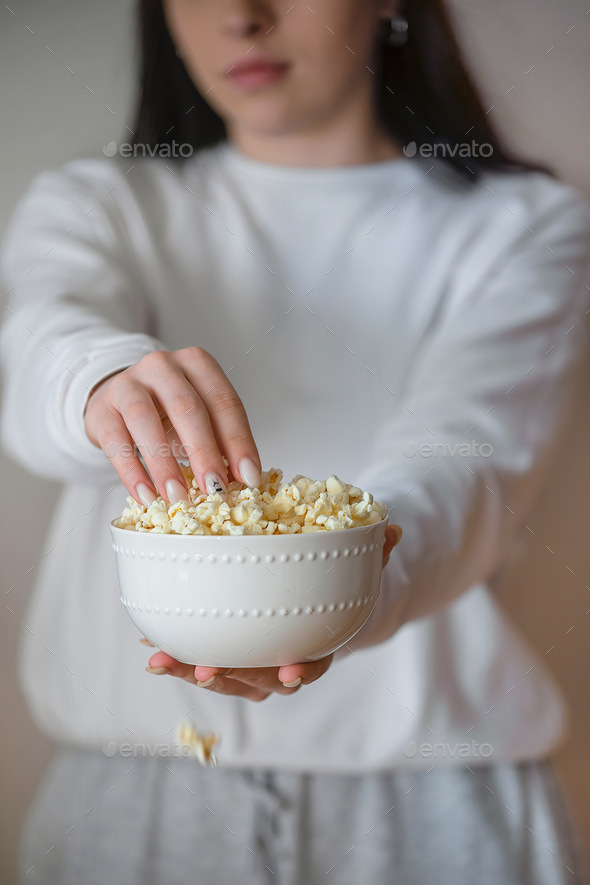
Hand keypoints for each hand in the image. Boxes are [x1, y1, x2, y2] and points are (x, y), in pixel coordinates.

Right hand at [84, 347, 261, 503]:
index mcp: (197, 364)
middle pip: (187, 408)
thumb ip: (220, 441)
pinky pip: (114, 441)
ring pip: (145, 420)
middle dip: (204, 453)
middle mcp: (162, 366)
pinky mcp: (101, 409)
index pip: (224, 402)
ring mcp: (127, 383)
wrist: (117, 401)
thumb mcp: (199, 419)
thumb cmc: (167, 412)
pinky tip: (145, 495)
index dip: (238, 441)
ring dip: (164, 464)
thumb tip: (244, 479)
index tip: (248, 476)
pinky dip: (131, 472)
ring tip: (178, 497)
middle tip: (215, 489)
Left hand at [142, 525, 401, 699]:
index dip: (300, 670)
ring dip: (191, 671)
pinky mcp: (230, 656)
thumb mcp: (359, 569)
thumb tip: (391, 528)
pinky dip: (179, 655)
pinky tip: (152, 642)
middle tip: (205, 669)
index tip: (286, 671)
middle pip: (257, 682)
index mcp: (317, 646)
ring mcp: (254, 666)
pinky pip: (204, 660)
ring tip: (161, 660)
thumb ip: (374, 552)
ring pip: (224, 677)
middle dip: (230, 678)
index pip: (312, 664)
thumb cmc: (337, 588)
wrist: (320, 609)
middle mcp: (283, 664)